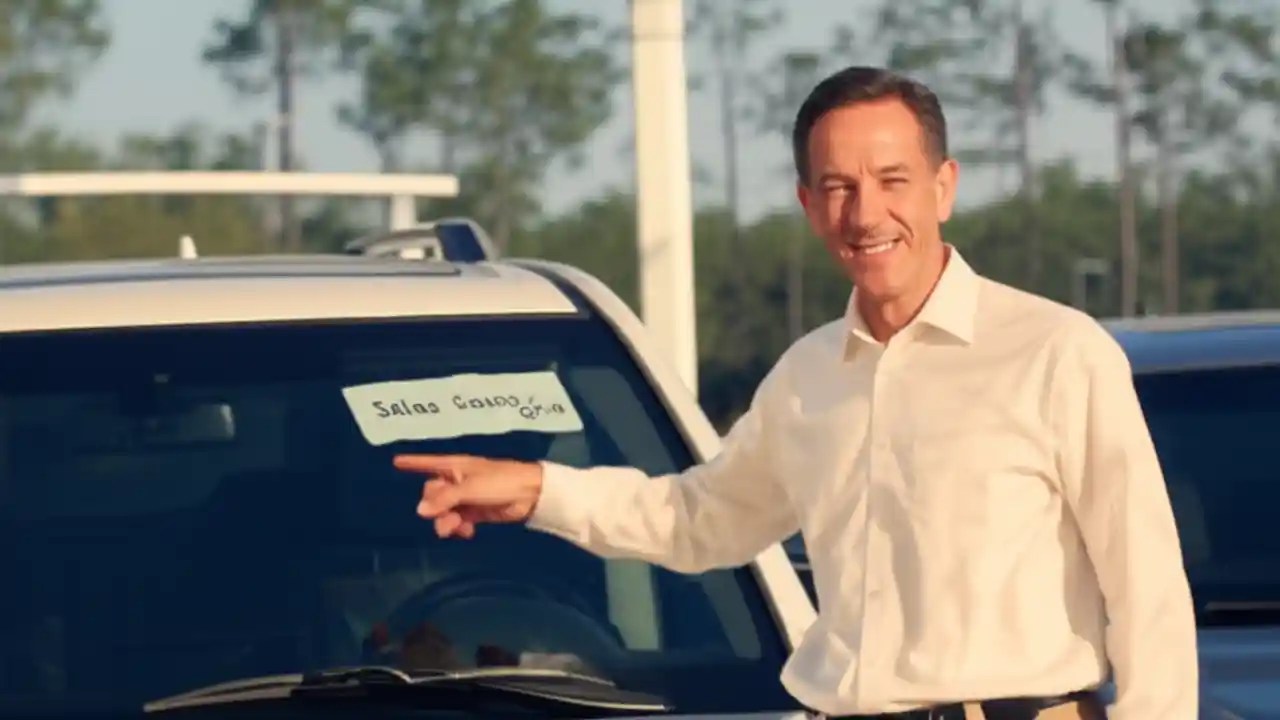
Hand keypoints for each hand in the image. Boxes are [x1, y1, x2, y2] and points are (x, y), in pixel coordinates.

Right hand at [393, 454, 543, 538]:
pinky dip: (459, 528)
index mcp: (455, 466)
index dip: (413, 463)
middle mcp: (457, 480)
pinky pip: (457, 521)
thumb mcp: (470, 488)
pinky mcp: (475, 512)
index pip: (429, 463)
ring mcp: (466, 497)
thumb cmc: (500, 481)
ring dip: (446, 522)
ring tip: (456, 529)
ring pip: (444, 511)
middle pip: (432, 494)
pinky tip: (467, 532)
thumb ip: (445, 499)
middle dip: (434, 507)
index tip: (395, 461)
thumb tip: (420, 511)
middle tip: (442, 515)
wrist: (530, 494)